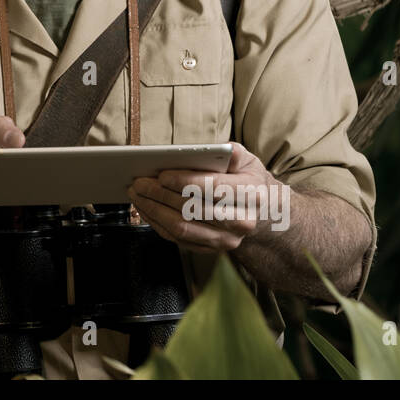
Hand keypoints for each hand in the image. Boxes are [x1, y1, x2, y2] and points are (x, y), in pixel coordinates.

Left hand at [127, 143, 280, 253]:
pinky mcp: (212, 249)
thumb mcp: (247, 160)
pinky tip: (145, 208)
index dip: (185, 182)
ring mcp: (227, 240)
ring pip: (183, 228)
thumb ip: (230, 152)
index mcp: (253, 195)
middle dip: (161, 195)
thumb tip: (210, 150)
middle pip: (193, 210)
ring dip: (154, 210)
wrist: (262, 214)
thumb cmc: (247, 180)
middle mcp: (242, 222)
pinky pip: (178, 239)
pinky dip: (157, 223)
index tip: (161, 174)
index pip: (214, 188)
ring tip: (136, 193)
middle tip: (139, 182)